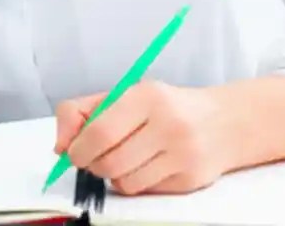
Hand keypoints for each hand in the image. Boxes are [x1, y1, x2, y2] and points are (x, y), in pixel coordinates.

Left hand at [53, 81, 234, 195]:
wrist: (225, 121)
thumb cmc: (165, 107)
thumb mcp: (126, 95)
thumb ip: (83, 112)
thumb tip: (59, 147)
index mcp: (146, 96)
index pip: (99, 132)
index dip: (78, 148)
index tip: (73, 151)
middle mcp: (168, 124)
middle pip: (109, 162)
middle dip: (93, 165)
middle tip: (95, 158)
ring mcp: (182, 154)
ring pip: (125, 182)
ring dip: (114, 176)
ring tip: (125, 159)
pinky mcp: (190, 179)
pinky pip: (145, 190)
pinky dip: (136, 182)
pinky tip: (147, 165)